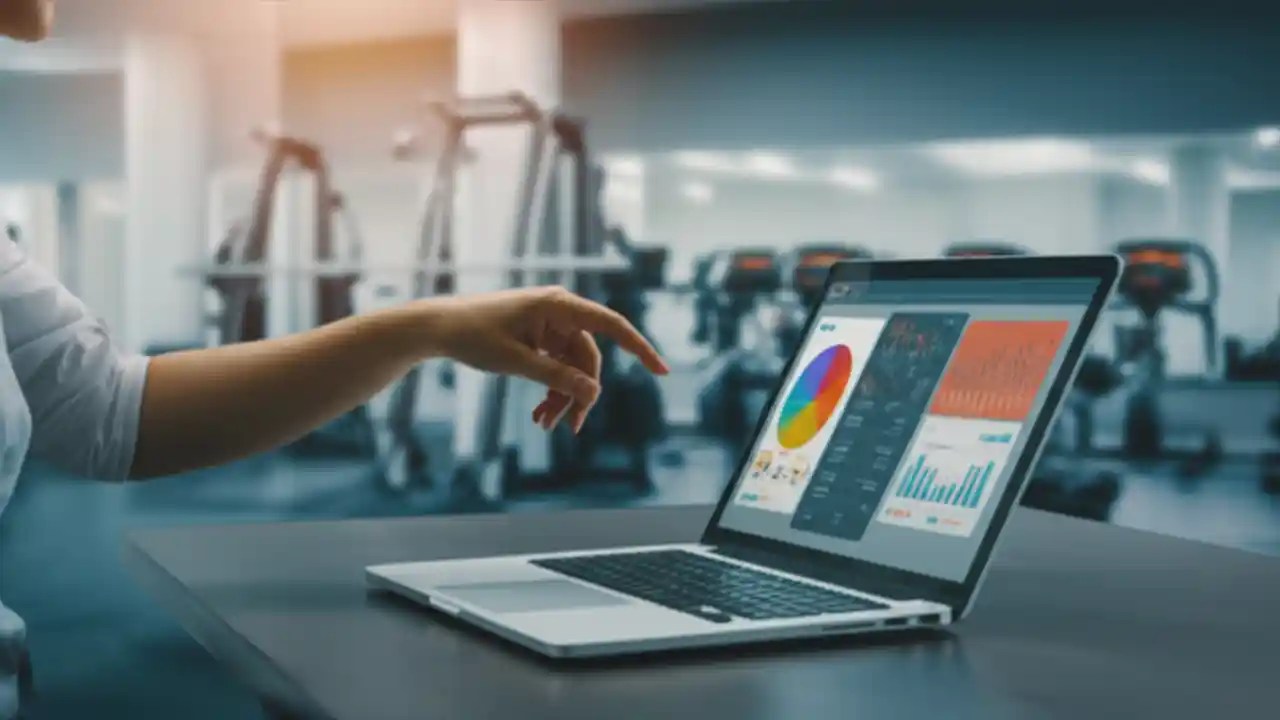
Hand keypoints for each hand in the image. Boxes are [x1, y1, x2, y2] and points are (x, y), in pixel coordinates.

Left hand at [425, 286, 667, 432]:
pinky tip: (540, 414)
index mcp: (558, 305)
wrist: (439, 327)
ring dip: (563, 397)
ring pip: (573, 367)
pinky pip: (557, 367)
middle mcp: (560, 312)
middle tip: (572, 428)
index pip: (611, 325)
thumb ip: (555, 376)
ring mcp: (550, 326)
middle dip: (581, 394)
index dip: (639, 348)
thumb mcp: (516, 361)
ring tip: (544, 425)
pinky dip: (551, 389)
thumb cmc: (473, 335)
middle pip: (588, 358)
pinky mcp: (539, 338)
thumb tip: (593, 393)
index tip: (661, 371)